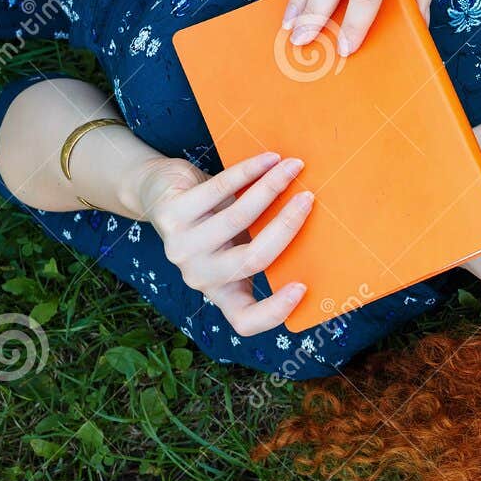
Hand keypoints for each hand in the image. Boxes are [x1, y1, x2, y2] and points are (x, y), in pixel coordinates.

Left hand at [129, 153, 314, 335]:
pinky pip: (219, 190)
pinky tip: (268, 159)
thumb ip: (264, 244)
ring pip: (237, 219)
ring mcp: (180, 248)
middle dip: (286, 226)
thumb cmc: (214, 220)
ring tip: (293, 167)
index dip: (274, 312)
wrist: (160, 195)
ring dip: (271, 188)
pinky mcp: (170, 215)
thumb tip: (319, 224)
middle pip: (251, 261)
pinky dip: (249, 171)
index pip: (245, 321)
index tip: (303, 286)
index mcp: (223, 291)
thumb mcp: (239, 242)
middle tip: (308, 199)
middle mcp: (200, 276)